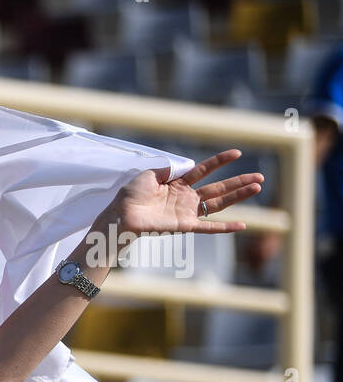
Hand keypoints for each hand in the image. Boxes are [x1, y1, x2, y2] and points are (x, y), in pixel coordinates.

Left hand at [113, 148, 263, 235]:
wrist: (121, 215)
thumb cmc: (131, 195)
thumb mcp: (150, 175)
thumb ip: (169, 169)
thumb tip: (185, 164)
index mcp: (178, 183)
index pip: (204, 170)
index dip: (220, 161)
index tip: (237, 153)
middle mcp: (186, 197)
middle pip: (218, 187)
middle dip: (239, 181)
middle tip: (260, 177)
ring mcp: (187, 212)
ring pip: (219, 203)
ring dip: (238, 196)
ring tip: (257, 187)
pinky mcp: (184, 225)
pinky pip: (208, 227)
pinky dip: (225, 227)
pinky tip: (242, 226)